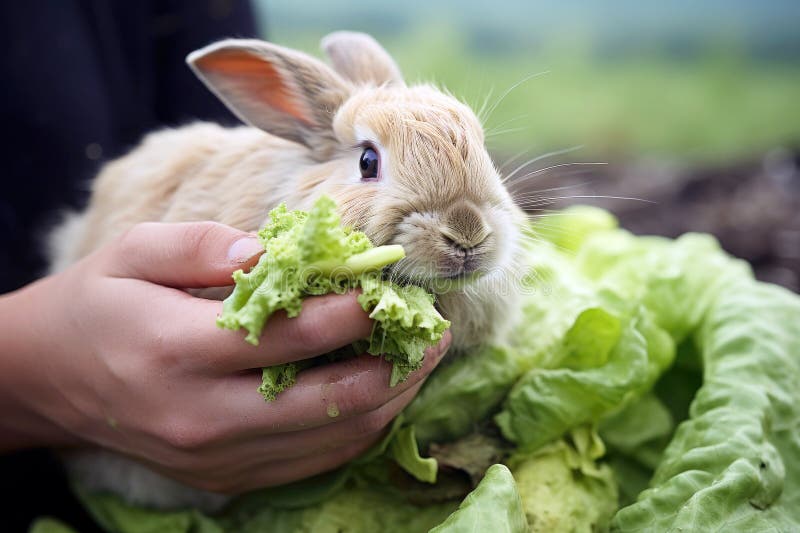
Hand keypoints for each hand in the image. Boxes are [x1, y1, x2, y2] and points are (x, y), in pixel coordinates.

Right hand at [0, 221, 449, 493]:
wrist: (49, 382)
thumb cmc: (97, 305)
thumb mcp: (134, 252)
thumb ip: (205, 245)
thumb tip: (274, 251)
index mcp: (179, 351)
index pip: (294, 336)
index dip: (356, 310)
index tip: (393, 285)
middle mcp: (204, 417)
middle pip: (332, 401)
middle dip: (398, 365)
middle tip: (434, 332)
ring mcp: (219, 458)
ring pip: (334, 439)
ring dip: (391, 400)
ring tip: (422, 362)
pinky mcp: (226, 478)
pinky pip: (314, 460)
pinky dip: (358, 429)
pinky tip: (381, 395)